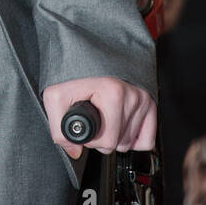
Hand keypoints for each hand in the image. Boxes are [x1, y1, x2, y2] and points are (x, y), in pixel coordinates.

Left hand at [41, 76, 156, 159]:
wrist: (85, 54)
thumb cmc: (72, 74)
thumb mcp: (55, 97)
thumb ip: (58, 129)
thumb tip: (74, 150)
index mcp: (112, 92)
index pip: (108, 140)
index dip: (92, 140)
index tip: (85, 126)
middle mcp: (131, 94)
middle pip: (120, 143)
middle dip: (103, 138)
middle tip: (94, 121)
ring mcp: (142, 98)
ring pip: (132, 141)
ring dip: (116, 137)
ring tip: (104, 119)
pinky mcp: (150, 102)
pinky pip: (147, 138)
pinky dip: (134, 138)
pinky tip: (120, 126)